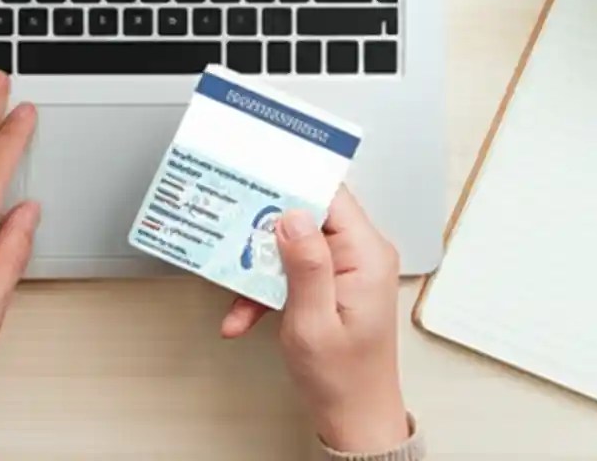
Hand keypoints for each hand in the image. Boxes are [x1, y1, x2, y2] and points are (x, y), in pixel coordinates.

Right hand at [220, 187, 408, 452]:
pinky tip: (242, 315)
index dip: (293, 184)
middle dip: (265, 228)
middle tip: (229, 230)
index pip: (332, 196)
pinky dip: (266, 291)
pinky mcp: (332, 284)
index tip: (256, 179)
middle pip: (308, 216)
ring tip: (233, 286)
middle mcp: (361, 254)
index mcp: (367, 255)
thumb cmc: (343, 378)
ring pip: (293, 246)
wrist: (354, 417)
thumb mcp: (314, 322)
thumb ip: (306, 266)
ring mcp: (347, 269)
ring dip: (259, 267)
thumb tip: (292, 216)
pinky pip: (293, 271)